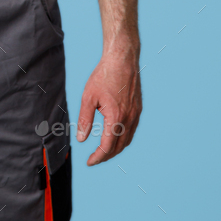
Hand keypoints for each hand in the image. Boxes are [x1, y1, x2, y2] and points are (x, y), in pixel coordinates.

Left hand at [76, 44, 141, 164]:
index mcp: (116, 118)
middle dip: (106, 156)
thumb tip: (81, 139)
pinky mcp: (138, 109)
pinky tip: (115, 136)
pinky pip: (132, 130)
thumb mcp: (88, 97)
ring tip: (103, 150)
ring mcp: (136, 115)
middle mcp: (129, 119)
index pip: (107, 147)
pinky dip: (123, 138)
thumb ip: (85, 119)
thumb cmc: (103, 76)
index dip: (97, 157)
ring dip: (116, 149)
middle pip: (119, 147)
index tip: (89, 162)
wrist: (122, 59)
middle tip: (94, 158)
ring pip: (127, 140)